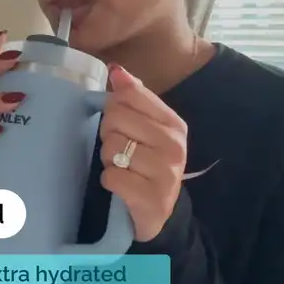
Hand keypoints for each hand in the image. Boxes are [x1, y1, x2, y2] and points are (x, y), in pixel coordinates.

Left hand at [99, 65, 187, 241]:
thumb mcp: (145, 129)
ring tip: (122, 169)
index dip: (115, 107)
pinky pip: (112, 177)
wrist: (158, 214)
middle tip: (121, 151)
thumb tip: (116, 70)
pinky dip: (109, 181)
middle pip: (116, 118)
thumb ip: (133, 97)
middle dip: (109, 135)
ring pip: (112, 148)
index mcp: (174, 123)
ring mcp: (166, 174)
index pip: (130, 95)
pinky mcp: (151, 199)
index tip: (121, 123)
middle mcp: (174, 146)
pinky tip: (121, 186)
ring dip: (109, 160)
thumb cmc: (146, 165)